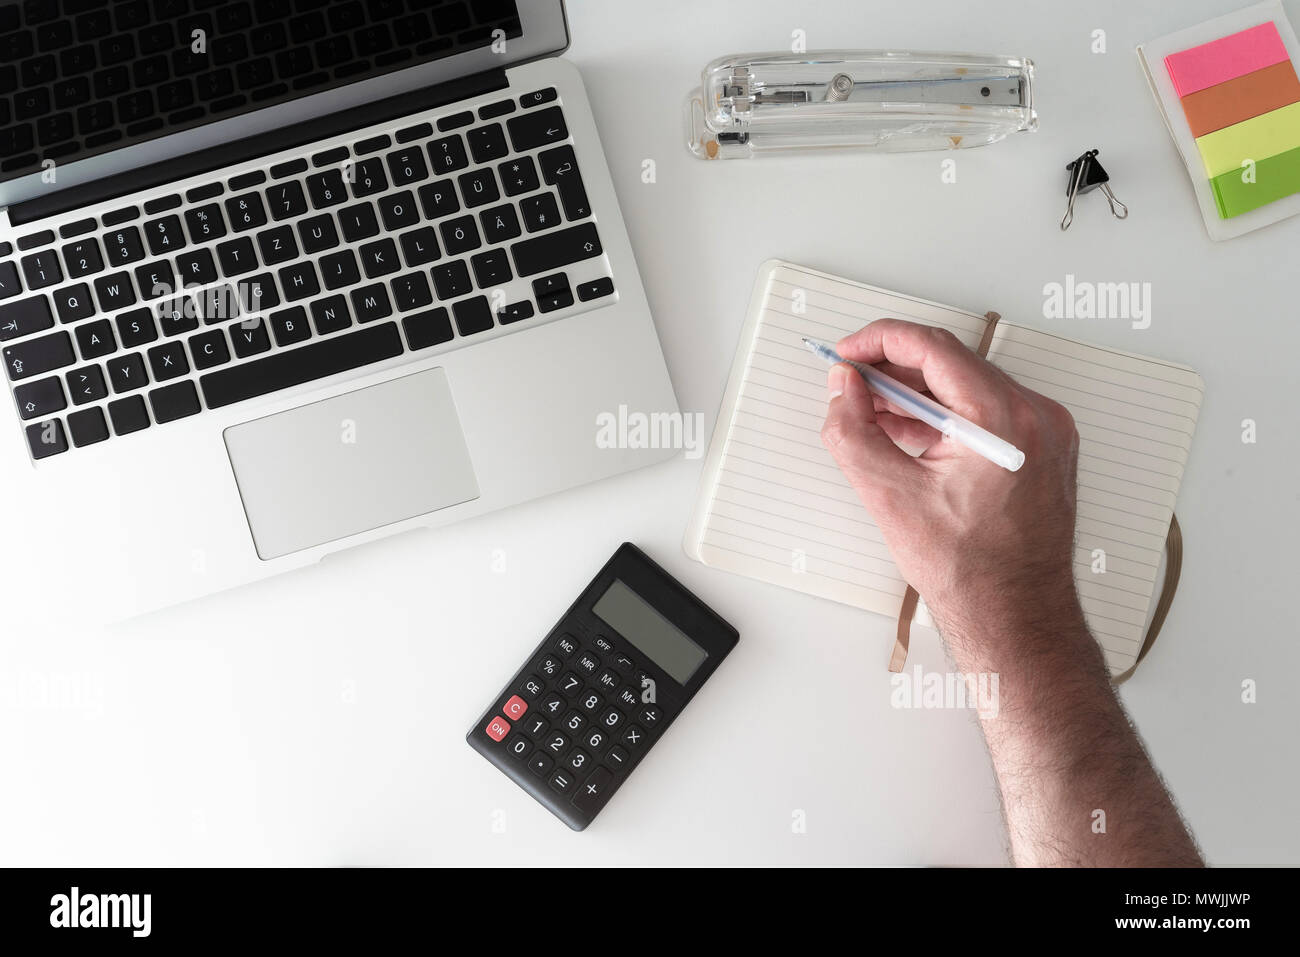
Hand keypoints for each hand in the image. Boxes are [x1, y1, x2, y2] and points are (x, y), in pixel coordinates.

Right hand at [820, 319, 1082, 660]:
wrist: (1016, 616)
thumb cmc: (970, 571)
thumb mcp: (889, 496)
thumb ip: (853, 431)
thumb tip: (842, 389)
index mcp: (1002, 419)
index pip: (933, 348)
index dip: (878, 341)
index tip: (846, 354)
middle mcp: (1034, 416)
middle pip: (951, 363)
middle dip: (893, 369)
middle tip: (849, 386)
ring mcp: (1045, 431)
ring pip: (967, 386)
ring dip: (916, 393)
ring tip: (870, 412)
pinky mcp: (1042, 448)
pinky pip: (985, 410)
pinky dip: (944, 414)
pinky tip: (908, 432)